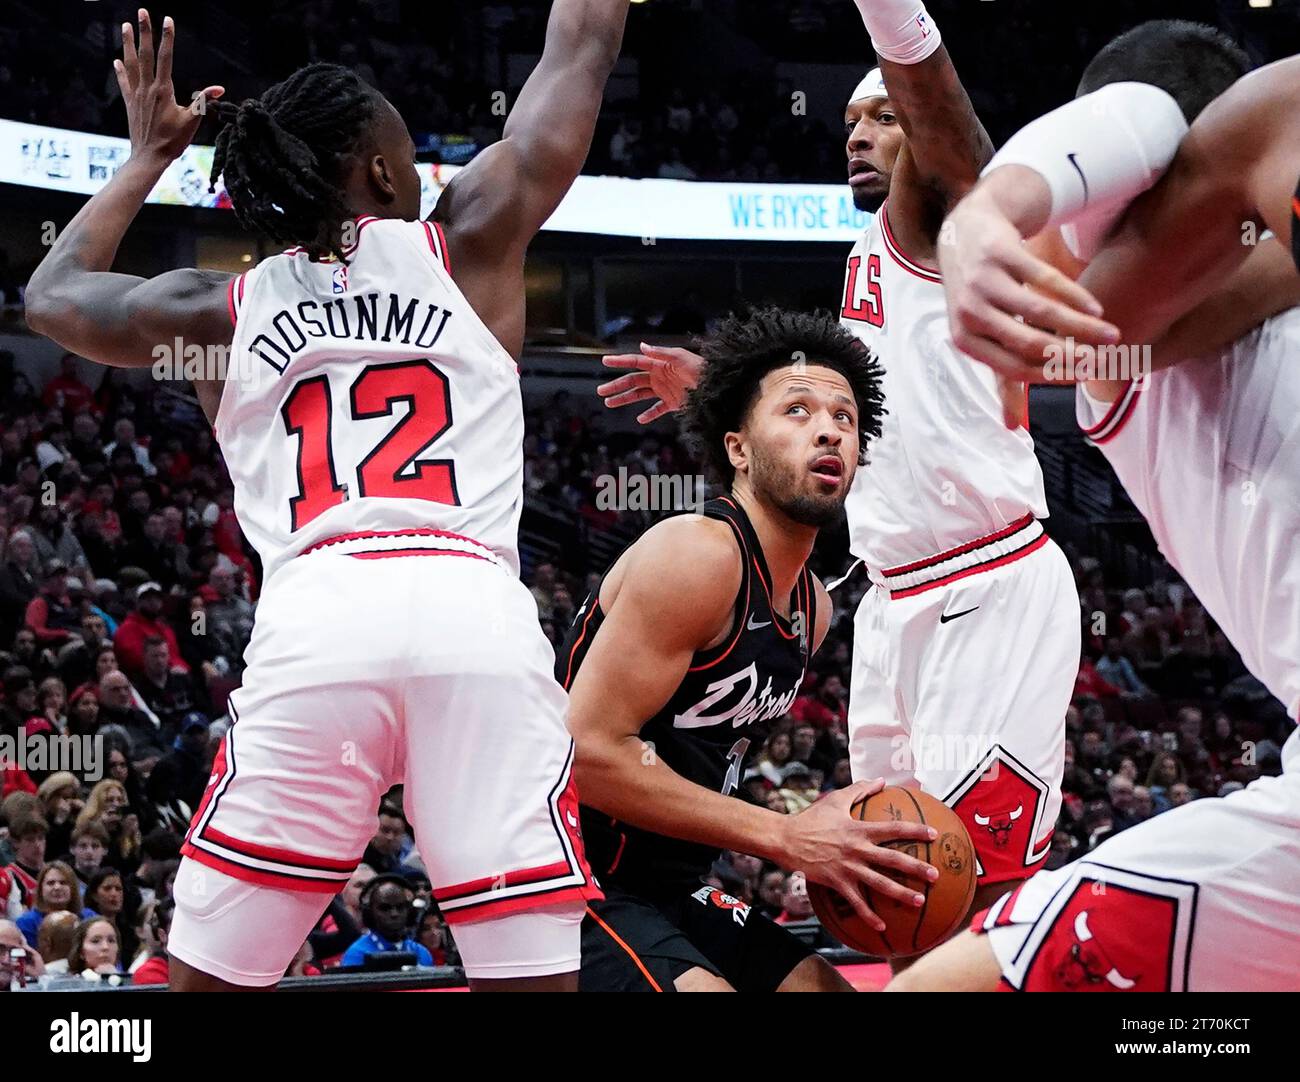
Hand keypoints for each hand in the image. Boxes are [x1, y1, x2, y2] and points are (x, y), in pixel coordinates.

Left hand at [114, 11, 223, 164]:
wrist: (149, 157)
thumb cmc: (173, 141)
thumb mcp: (192, 122)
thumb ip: (203, 101)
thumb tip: (219, 89)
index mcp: (163, 90)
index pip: (165, 57)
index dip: (167, 38)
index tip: (167, 19)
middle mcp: (147, 88)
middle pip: (145, 54)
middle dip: (144, 31)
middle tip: (142, 11)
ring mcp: (136, 95)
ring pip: (131, 63)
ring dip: (128, 43)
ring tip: (126, 26)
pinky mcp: (130, 103)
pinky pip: (124, 82)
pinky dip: (120, 70)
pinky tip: (116, 59)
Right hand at [597, 343, 702, 423]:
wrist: (715, 385)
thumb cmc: (699, 368)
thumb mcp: (680, 357)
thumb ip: (660, 353)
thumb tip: (642, 345)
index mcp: (659, 363)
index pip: (635, 361)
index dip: (619, 361)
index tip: (604, 361)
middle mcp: (658, 376)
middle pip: (632, 380)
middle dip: (616, 385)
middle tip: (600, 390)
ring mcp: (664, 390)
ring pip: (639, 395)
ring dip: (624, 398)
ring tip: (609, 403)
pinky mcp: (672, 403)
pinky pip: (657, 410)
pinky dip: (648, 415)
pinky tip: (639, 419)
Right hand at [776, 779, 938, 932]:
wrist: (787, 839)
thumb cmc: (812, 818)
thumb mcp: (836, 799)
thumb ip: (860, 789)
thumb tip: (881, 779)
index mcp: (859, 829)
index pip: (892, 829)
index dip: (914, 831)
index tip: (934, 835)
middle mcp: (857, 849)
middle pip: (892, 860)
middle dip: (916, 867)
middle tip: (935, 875)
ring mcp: (848, 868)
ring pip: (879, 883)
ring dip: (901, 893)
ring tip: (920, 901)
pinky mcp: (837, 882)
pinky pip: (856, 902)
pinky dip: (869, 916)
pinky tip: (882, 927)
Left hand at [940, 189, 1118, 384]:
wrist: (964, 234)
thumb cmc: (979, 297)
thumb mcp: (982, 335)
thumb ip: (1000, 377)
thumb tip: (1013, 426)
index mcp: (964, 339)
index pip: (1012, 368)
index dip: (1050, 375)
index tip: (1084, 376)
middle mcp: (970, 312)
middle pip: (1028, 342)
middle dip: (1070, 355)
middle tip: (1103, 360)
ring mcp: (984, 282)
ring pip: (1041, 311)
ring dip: (1081, 326)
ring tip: (1110, 335)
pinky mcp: (1002, 253)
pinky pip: (1045, 279)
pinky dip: (1075, 295)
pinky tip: (1096, 308)